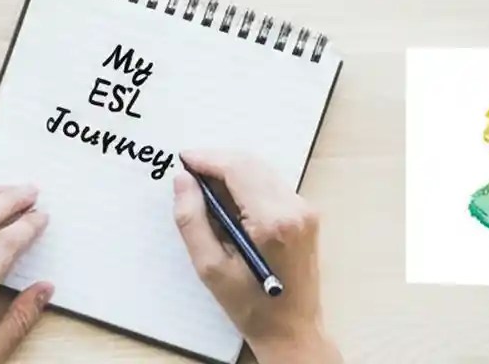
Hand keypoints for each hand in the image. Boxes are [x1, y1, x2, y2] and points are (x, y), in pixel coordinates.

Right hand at [172, 151, 341, 363]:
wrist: (292, 331)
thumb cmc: (251, 306)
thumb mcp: (210, 267)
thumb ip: (192, 219)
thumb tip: (182, 180)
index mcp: (272, 221)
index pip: (237, 168)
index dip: (206, 158)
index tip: (182, 160)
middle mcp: (294, 209)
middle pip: (250, 163)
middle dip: (217, 161)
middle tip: (188, 173)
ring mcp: (304, 211)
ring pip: (261, 170)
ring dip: (231, 171)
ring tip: (204, 188)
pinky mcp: (306, 215)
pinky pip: (270, 184)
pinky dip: (245, 183)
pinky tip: (227, 202)